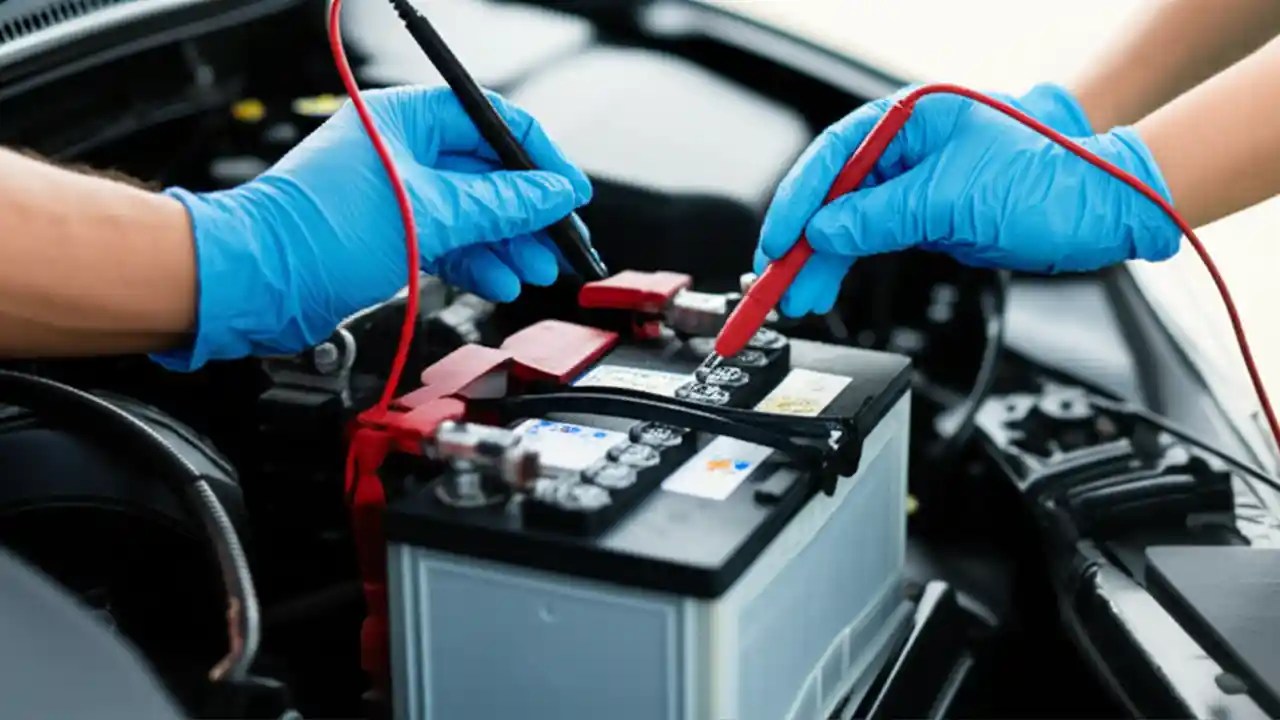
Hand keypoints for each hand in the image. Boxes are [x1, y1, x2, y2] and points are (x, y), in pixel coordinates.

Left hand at [154, 86, 592, 369]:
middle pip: (487, 172)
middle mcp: (402, 149)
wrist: (255, 282)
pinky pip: (449, 240)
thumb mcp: (431, 213)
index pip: (493, 121)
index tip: (568, 192)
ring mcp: (396, 193)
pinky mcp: (389, 234)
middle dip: (528, 212)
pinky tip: (500, 279)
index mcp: (406, 117)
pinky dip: (476, 260)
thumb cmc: (315, 231)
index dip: (539, 158)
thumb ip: (501, 204)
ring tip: (535, 268)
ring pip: (471, 212)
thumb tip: (552, 195)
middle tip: (561, 242)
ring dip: (507, 242)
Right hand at [756, 83, 1138, 317]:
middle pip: (832, 192)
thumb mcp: (953, 198)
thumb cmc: (1049, 178)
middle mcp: (905, 148)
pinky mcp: (925, 216)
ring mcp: (913, 183)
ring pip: (846, 221)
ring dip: (818, 260)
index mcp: (909, 120)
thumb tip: (824, 232)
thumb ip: (879, 217)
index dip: (798, 201)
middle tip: (774, 280)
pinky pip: (869, 238)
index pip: (833, 157)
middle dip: (800, 239)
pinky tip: (824, 283)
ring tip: (796, 297)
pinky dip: (844, 263)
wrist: (1102, 207)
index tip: (777, 241)